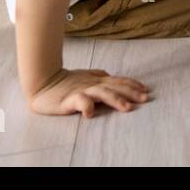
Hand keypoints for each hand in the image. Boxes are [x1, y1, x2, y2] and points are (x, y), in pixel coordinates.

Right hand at [29, 68, 150, 117]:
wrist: (43, 83)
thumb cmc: (66, 81)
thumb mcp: (86, 77)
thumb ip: (99, 76)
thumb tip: (110, 76)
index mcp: (98, 80)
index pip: (119, 81)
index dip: (133, 84)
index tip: (146, 90)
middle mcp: (92, 84)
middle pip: (115, 87)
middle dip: (131, 92)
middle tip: (144, 99)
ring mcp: (81, 91)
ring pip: (102, 93)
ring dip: (115, 99)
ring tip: (127, 108)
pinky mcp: (69, 100)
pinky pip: (79, 102)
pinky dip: (86, 107)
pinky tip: (90, 114)